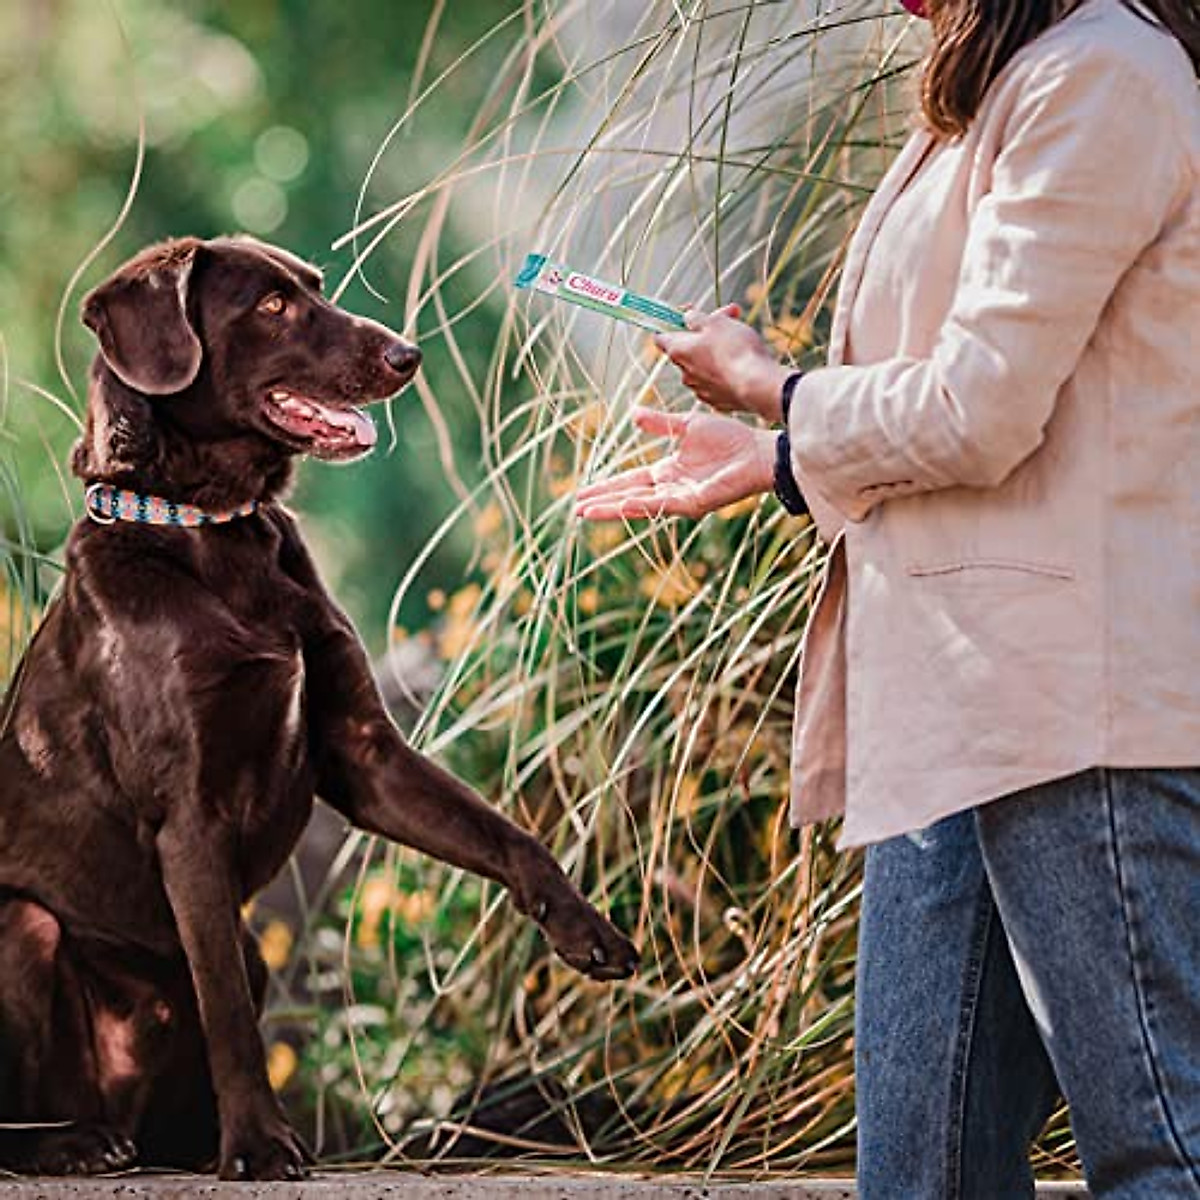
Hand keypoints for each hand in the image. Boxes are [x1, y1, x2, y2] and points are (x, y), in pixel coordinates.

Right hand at [575, 406, 775, 520]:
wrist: (757, 450)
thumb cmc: (730, 439)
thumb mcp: (687, 426)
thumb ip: (660, 424)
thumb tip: (632, 414)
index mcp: (668, 472)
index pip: (630, 482)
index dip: (606, 487)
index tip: (582, 492)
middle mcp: (670, 488)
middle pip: (628, 497)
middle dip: (602, 503)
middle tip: (576, 509)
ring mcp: (680, 498)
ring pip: (639, 506)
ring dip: (612, 509)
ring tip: (587, 512)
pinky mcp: (693, 502)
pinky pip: (661, 505)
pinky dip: (640, 506)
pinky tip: (622, 505)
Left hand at [655, 304, 791, 421]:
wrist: (757, 385)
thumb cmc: (736, 350)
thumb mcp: (716, 322)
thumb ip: (696, 318)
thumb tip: (687, 317)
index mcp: (678, 351)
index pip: (660, 336)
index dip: (672, 321)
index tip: (688, 313)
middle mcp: (684, 373)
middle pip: (687, 348)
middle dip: (704, 332)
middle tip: (728, 317)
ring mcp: (700, 389)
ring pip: (703, 364)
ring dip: (716, 349)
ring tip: (740, 338)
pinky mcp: (716, 400)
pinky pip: (716, 380)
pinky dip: (725, 369)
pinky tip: (741, 362)